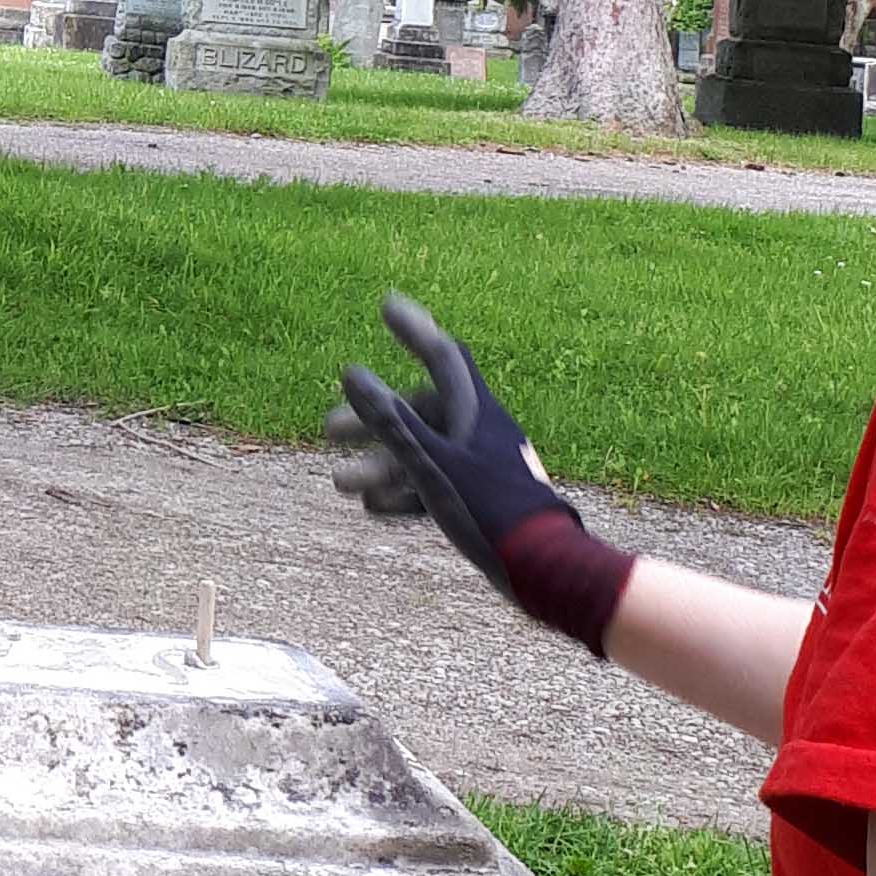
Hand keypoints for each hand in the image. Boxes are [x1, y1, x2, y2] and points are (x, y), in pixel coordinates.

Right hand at [326, 294, 633, 650]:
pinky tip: (374, 509)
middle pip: (418, 411)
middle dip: (371, 420)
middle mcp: (478, 432)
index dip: (413, 329)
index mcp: (475, 412)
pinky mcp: (480, 500)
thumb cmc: (490, 511)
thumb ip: (391, 421)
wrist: (547, 570)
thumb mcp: (432, 464)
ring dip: (378, 464)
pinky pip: (433, 485)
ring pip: (420, 454)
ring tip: (339, 484)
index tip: (387, 305)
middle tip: (328, 431)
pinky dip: (403, 492)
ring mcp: (479, 467)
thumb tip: (352, 374)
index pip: (441, 356)